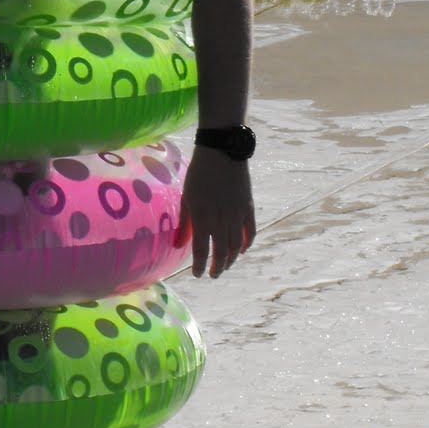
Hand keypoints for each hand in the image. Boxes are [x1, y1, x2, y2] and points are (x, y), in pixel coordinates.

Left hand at [173, 146, 255, 278]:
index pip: (201, 251)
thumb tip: (178, 246)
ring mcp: (237, 215)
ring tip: (225, 266)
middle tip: (213, 275)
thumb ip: (184, 223)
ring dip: (231, 259)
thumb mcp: (186, 197)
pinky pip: (250, 232)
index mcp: (202, 217)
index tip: (197, 274)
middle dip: (217, 268)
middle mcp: (220, 220)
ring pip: (236, 246)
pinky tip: (241, 250)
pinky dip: (246, 244)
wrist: (222, 152)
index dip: (199, 266)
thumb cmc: (198, 174)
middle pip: (221, 252)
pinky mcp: (248, 208)